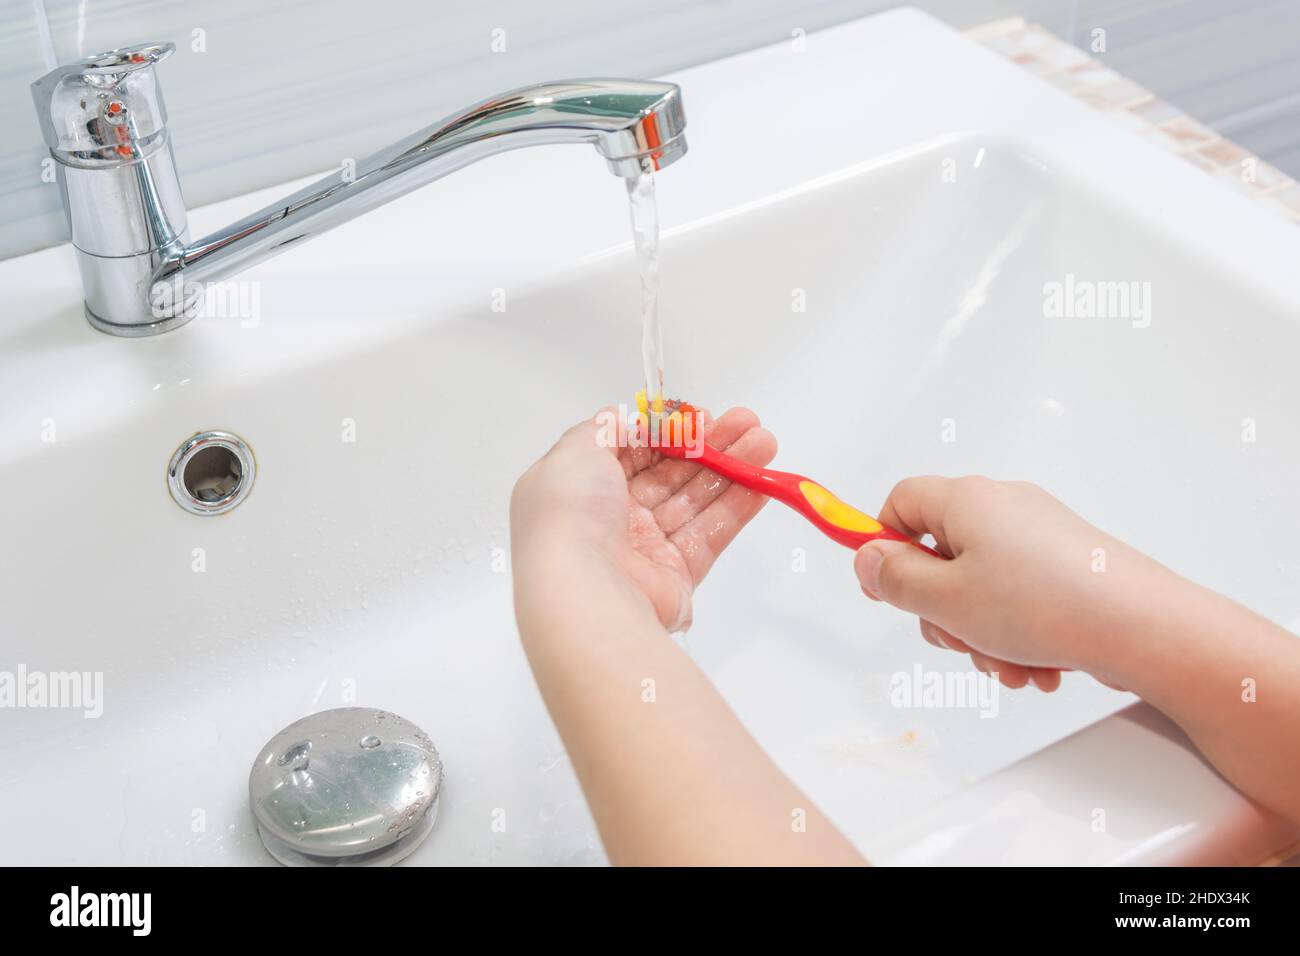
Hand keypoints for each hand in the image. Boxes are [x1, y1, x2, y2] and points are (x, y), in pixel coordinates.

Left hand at [511, 407, 776, 631]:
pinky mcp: (676, 575)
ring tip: (765, 441)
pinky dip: (737, 507)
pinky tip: (762, 482)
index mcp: (582, 488)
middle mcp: (611, 517)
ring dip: (732, 468)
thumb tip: (624, 417)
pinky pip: (710, 534)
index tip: (700, 416)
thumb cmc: (570, 513)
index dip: (667, 432)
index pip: (632, 453)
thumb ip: (602, 429)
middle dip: (710, 444)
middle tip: (748, 422)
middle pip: (670, 473)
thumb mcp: (574, 452)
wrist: (584, 588)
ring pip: (695, 500)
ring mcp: (645, 548)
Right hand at [853, 477, 1169, 691]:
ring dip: (984, 635)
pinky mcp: (1070, 564)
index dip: (884, 544)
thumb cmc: (1044, 605)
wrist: (1145, 628)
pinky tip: (1040, 668)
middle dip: (943, 610)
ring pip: (983, 586)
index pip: (902, 502)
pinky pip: (1023, 598)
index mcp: (967, 500)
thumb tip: (867, 557)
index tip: (884, 589)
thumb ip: (895, 579)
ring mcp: (1041, 536)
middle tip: (959, 642)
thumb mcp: (946, 600)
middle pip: (942, 554)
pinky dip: (1021, 635)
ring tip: (1011, 667)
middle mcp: (1004, 507)